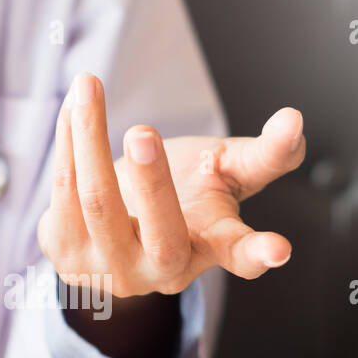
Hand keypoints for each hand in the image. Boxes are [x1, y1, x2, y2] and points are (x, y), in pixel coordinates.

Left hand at [37, 73, 304, 297]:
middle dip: (151, 182)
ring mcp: (111, 270)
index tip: (280, 249)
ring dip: (89, 138)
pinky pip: (63, 194)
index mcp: (209, 247)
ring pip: (97, 204)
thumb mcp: (226, 173)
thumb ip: (265, 152)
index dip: (258, 253)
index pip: (237, 254)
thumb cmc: (183, 196)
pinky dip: (67, 144)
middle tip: (143, 132)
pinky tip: (71, 110)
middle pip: (160, 232)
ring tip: (88, 86)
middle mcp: (161, 271)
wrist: (117, 230)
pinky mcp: (66, 257)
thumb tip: (294, 121)